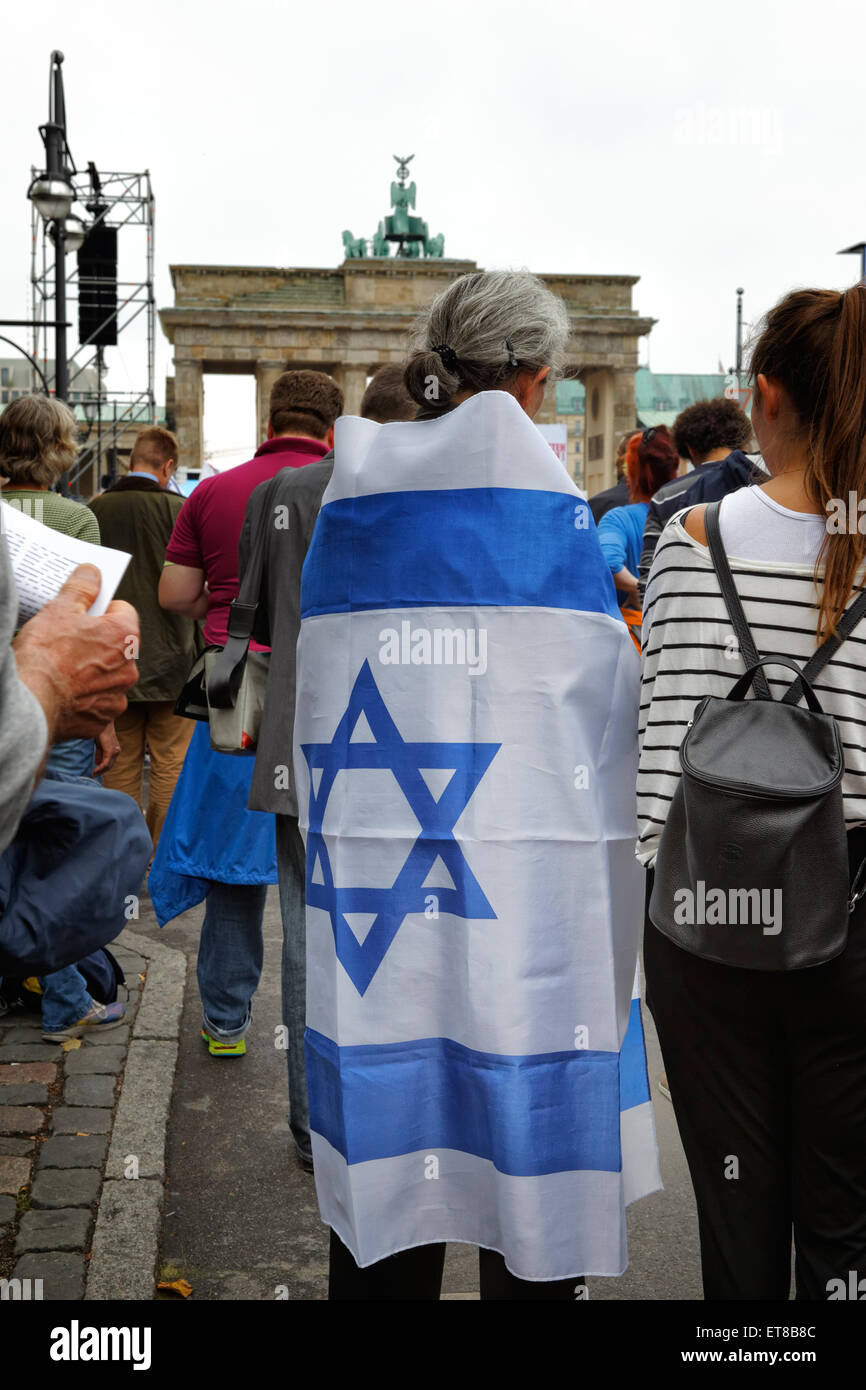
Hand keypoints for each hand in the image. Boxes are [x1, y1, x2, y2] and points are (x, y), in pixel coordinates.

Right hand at [13, 564, 139, 741]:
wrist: (31, 701)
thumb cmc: (46, 655)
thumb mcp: (60, 609)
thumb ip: (82, 588)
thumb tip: (93, 572)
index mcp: (124, 637)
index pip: (124, 611)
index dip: (102, 609)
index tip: (85, 613)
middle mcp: (129, 668)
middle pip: (117, 646)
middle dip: (97, 642)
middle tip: (69, 642)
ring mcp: (117, 696)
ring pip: (108, 675)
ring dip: (93, 671)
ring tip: (64, 669)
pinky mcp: (103, 720)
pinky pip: (98, 702)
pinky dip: (85, 697)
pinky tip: (66, 692)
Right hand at [92, 721, 120, 776]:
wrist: (100, 721)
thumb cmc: (99, 729)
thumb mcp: (98, 743)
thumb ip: (99, 752)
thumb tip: (97, 762)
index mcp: (114, 748)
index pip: (110, 762)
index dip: (102, 768)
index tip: (94, 773)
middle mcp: (116, 750)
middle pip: (110, 765)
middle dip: (101, 771)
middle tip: (93, 775)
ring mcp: (114, 750)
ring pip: (108, 765)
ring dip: (100, 771)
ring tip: (93, 774)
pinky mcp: (111, 750)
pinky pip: (107, 762)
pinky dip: (101, 768)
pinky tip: (95, 771)